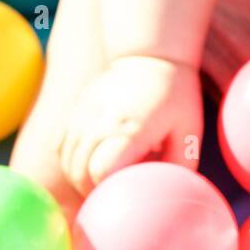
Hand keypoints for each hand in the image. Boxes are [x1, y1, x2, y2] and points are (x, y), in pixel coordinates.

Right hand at [56, 55, 203, 197]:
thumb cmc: (175, 95)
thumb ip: (180, 166)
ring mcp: (84, 114)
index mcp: (131, 130)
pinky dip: (68, 161)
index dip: (108, 189)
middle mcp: (101, 122)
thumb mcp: (189, 131)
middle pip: (79, 171)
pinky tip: (86, 163)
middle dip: (91, 190)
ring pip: (67, 160)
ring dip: (79, 178)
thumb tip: (171, 195)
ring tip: (100, 181)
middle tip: (112, 194)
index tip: (123, 191)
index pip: (101, 171)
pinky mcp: (76, 109)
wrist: (152, 55)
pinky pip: (60, 145)